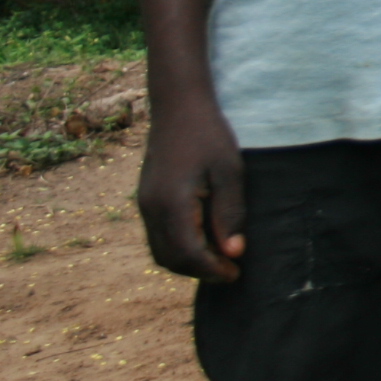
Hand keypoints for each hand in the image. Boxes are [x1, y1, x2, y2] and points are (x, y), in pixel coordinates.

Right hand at [136, 89, 245, 281]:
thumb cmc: (209, 136)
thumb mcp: (230, 172)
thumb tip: (233, 253)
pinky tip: (203, 240)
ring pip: (160, 251)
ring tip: (219, 258)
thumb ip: (230, 214)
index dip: (211, 270)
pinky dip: (178, 248)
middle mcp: (151, 209)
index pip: (187, 254)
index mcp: (171, 204)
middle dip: (199, 271)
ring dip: (187, 262)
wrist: (178, 107)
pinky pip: (157, 236)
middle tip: (230, 271)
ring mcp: (144, 205)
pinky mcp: (146, 200)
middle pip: (170, 259)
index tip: (236, 273)